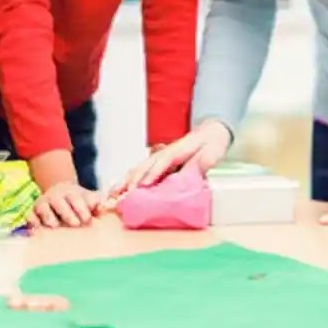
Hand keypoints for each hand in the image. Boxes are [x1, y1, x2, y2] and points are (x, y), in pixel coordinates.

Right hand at [29, 182, 100, 228]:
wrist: (60, 191)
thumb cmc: (78, 200)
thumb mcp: (89, 198)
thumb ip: (97, 203)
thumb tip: (103, 207)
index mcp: (71, 193)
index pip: (76, 198)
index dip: (81, 207)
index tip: (88, 219)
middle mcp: (56, 197)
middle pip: (59, 202)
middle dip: (67, 213)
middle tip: (76, 224)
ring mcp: (43, 203)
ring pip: (43, 207)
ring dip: (49, 216)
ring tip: (55, 226)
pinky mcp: (33, 212)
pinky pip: (30, 215)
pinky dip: (32, 221)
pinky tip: (37, 228)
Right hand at [114, 121, 231, 196]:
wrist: (211, 133)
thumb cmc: (211, 144)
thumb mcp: (214, 151)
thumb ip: (207, 159)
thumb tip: (203, 165)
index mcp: (178, 150)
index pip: (164, 161)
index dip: (154, 172)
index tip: (145, 184)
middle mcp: (165, 153)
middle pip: (146, 165)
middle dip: (134, 179)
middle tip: (126, 194)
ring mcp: (159, 158)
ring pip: (139, 168)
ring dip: (126, 181)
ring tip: (114, 194)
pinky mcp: (158, 164)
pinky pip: (140, 172)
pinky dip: (128, 180)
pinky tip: (119, 190)